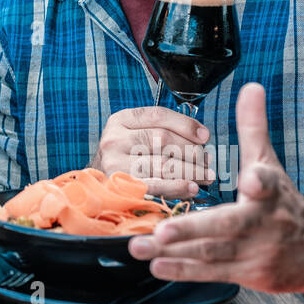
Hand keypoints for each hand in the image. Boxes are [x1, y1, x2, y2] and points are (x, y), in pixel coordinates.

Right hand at [90, 105, 213, 198]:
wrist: (96, 186)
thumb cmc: (124, 159)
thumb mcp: (134, 136)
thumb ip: (161, 130)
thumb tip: (200, 136)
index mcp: (121, 120)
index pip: (158, 116)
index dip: (185, 124)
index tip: (205, 135)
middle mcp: (115, 139)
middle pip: (163, 139)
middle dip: (192, 150)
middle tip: (207, 160)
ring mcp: (115, 163)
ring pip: (163, 163)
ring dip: (191, 170)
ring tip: (206, 175)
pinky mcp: (121, 186)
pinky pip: (156, 185)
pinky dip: (177, 187)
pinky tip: (192, 187)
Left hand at [126, 82, 303, 294]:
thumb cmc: (286, 203)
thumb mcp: (271, 163)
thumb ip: (254, 127)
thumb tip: (251, 87)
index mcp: (272, 192)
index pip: (269, 184)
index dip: (261, 182)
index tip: (251, 180)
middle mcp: (265, 224)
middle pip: (228, 226)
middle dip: (194, 229)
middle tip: (163, 230)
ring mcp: (257, 253)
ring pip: (212, 253)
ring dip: (175, 252)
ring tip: (141, 246)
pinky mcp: (249, 275)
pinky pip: (213, 272)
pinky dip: (184, 270)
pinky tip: (158, 266)